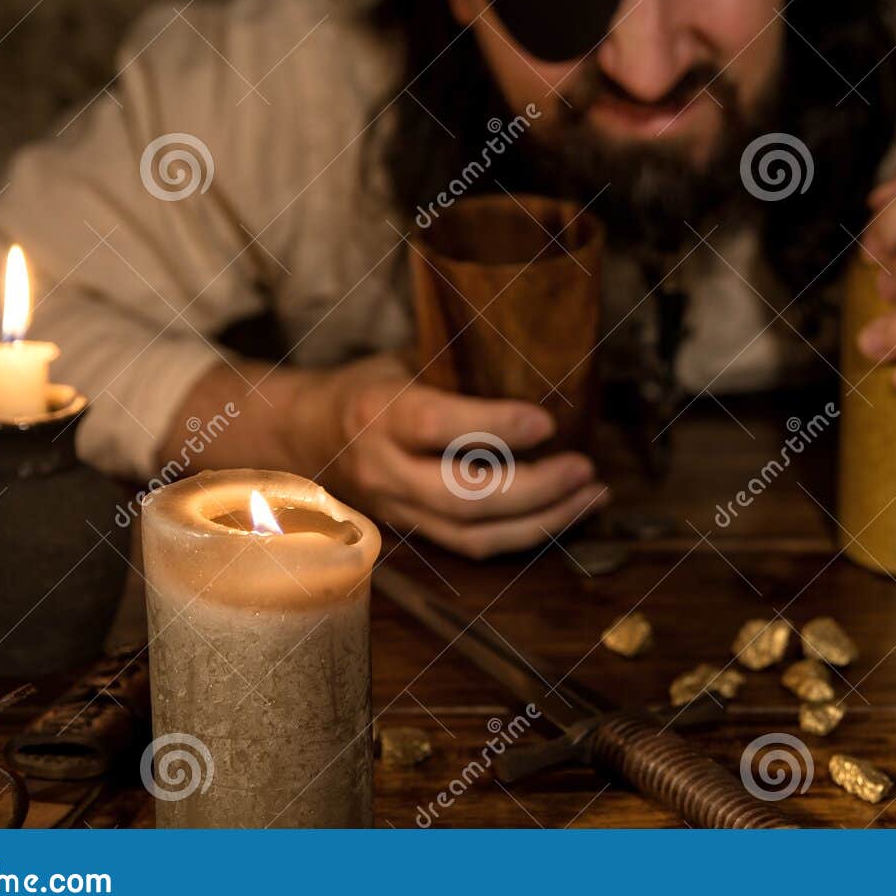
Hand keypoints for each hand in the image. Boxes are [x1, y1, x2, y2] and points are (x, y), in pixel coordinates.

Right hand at [288, 353, 608, 558]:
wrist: (302, 437)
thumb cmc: (368, 386)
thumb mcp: (401, 358)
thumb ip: (456, 364)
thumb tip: (541, 350)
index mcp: (378, 412)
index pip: (436, 425)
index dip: (494, 426)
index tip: (547, 420)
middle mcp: (384, 468)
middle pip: (462, 497)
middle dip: (535, 489)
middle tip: (585, 467)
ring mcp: (397, 509)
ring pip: (473, 535)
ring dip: (543, 521)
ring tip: (593, 494)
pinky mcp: (414, 533)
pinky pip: (473, 545)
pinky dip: (526, 533)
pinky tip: (566, 512)